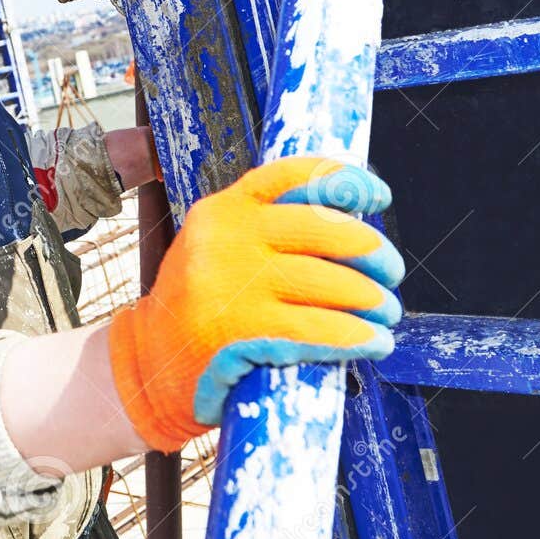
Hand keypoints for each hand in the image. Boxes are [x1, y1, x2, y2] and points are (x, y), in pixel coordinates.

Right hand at [107, 155, 402, 452]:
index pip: (292, 176)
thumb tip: (352, 224)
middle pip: (324, 229)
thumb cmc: (201, 305)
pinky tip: (373, 343)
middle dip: (372, 251)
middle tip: (390, 273)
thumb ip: (267, 230)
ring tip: (386, 313)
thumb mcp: (219, 248)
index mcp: (223, 209)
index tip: (378, 195)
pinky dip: (355, 337)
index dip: (345, 180)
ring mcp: (231, 284)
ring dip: (372, 300)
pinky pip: (316, 329)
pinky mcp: (239, 332)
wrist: (149, 362)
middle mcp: (225, 237)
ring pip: (327, 282)